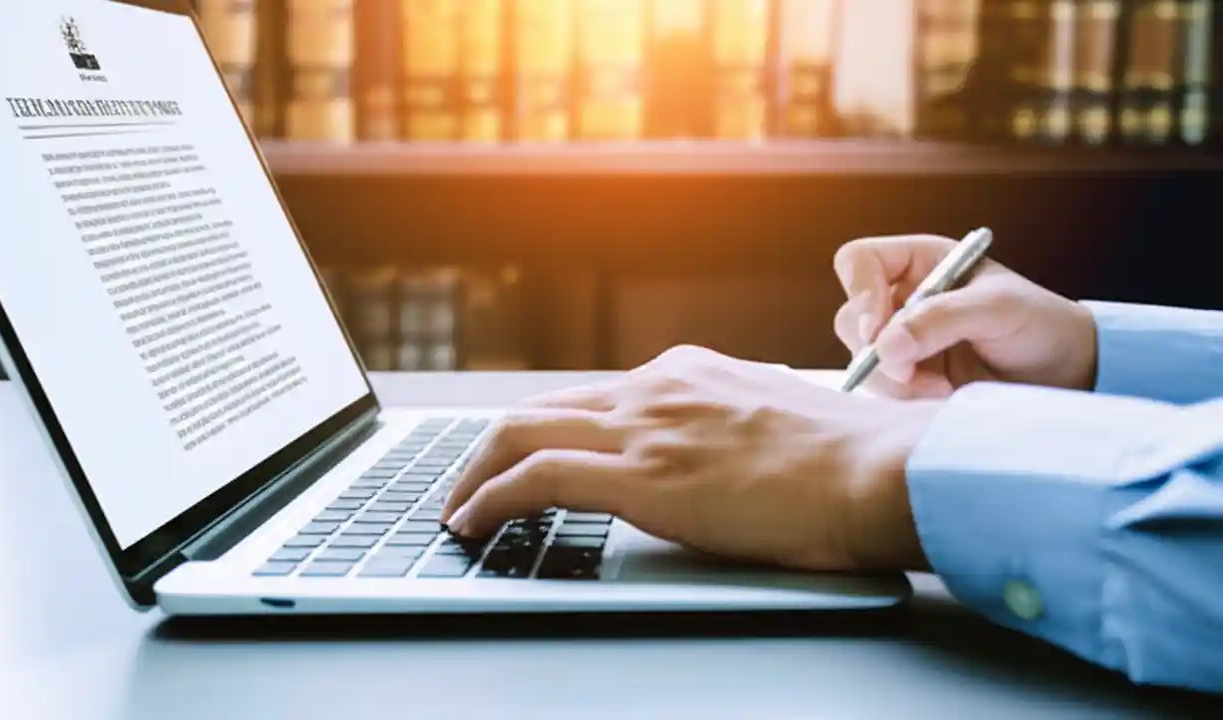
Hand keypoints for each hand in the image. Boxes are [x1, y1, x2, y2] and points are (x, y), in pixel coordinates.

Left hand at [442, 346, 936, 571]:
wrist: (876, 470)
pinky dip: (490, 498)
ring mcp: (644, 427)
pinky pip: (535, 478)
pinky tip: (472, 523)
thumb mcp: (773, 422)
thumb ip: (726, 429)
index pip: (589, 397)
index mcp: (687, 373)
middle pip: (539, 407)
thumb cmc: (847, 459)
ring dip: (474, 473)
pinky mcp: (641, 475)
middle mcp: (655, 388)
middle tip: (466, 483)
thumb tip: (711, 458)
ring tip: (457, 509)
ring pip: (520, 432)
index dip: (545, 430)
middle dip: (490, 448)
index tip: (524, 457)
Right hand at [833, 234, 1097, 398]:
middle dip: (878, 350)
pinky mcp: (909, 376)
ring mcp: (903, 340)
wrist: (1065, 376)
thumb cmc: (1041, 325)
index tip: (879, 329)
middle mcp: (903, 297)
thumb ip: (940, 319)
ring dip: (895, 380)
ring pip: (862, 359)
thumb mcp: (998, 310)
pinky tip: (941, 396)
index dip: (858, 291)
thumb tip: (885, 345)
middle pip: (852, 318)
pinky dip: (905, 398)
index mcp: (921, 262)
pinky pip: (881, 388)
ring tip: (940, 389)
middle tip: (911, 372)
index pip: (858, 261)